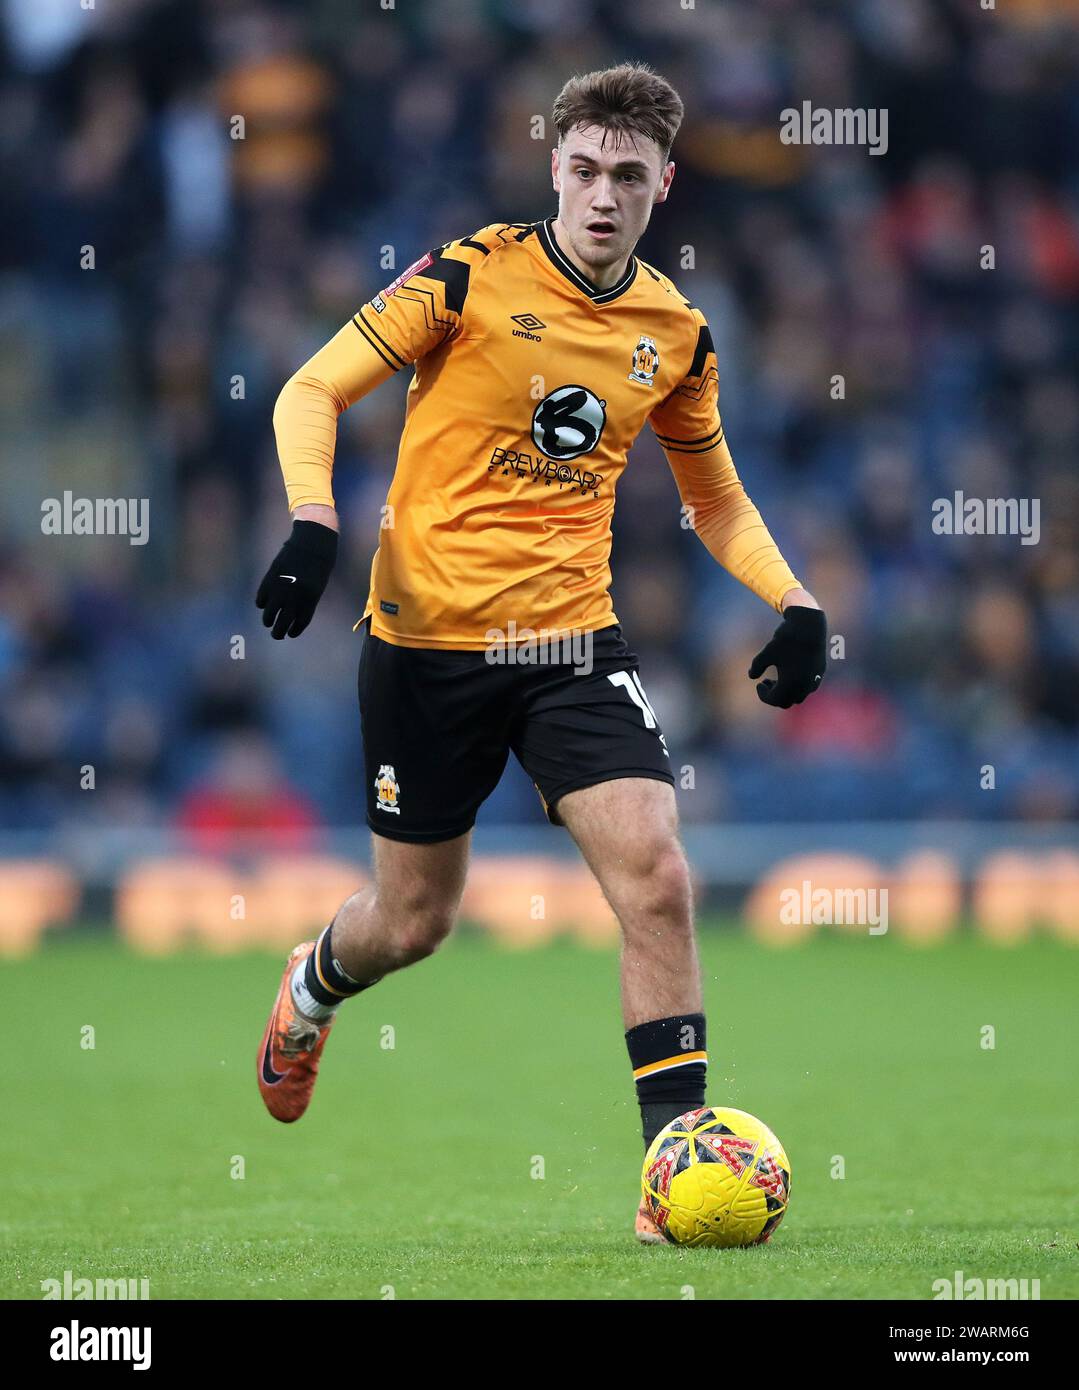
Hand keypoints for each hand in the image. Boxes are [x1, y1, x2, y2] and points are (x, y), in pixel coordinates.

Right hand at [255, 520, 337, 638]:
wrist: (311, 544)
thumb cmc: (317, 566)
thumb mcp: (316, 588)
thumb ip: (304, 603)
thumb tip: (289, 616)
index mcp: (310, 601)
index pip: (300, 623)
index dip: (294, 631)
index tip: (290, 634)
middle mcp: (294, 598)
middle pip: (282, 624)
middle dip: (278, 633)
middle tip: (276, 635)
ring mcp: (280, 589)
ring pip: (268, 615)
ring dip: (268, 620)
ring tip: (268, 621)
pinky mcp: (269, 580)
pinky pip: (261, 600)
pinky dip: (262, 604)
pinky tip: (265, 604)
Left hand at [748, 605, 826, 707]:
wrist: (809, 625)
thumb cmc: (786, 639)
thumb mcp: (767, 653)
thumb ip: (756, 666)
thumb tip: (752, 676)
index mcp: (791, 684)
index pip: (775, 700)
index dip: (763, 695)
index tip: (758, 683)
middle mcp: (805, 685)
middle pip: (787, 702)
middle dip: (774, 695)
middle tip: (765, 682)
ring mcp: (814, 679)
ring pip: (799, 696)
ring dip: (786, 692)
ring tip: (776, 679)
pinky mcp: (820, 672)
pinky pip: (808, 687)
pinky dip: (797, 686)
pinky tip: (789, 672)